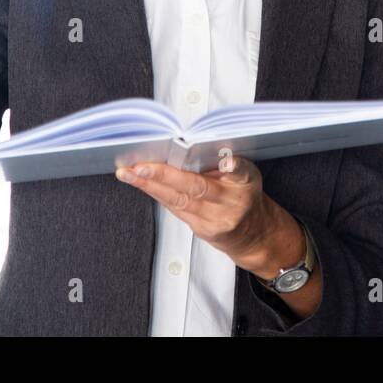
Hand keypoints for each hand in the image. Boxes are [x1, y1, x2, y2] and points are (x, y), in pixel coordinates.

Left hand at [115, 154, 284, 272]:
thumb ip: (226, 163)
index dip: (234, 167)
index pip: (241, 171)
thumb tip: (192, 148)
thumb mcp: (247, 175)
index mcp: (245, 182)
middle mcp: (231, 202)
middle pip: (196, 188)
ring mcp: (214, 220)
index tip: (227, 163)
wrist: (254, 235)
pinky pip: (175, 208)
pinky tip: (139, 183)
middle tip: (140, 166)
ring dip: (149, 186)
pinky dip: (156, 193)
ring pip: (177, 200)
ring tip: (128, 173)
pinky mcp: (201, 230)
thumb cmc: (245, 196)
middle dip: (165, 175)